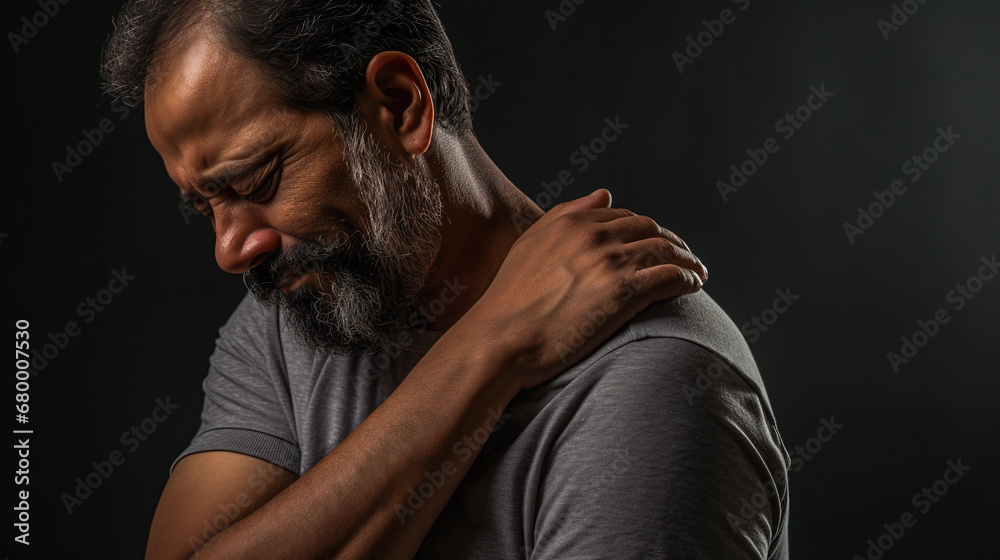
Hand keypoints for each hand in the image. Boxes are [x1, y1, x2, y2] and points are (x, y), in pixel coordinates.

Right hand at [459, 189, 707, 388]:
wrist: (502, 340)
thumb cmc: (509, 301)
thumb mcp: (530, 244)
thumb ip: (567, 214)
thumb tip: (604, 194)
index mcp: (573, 222)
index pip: (624, 216)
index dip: (644, 229)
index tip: (654, 242)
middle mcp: (595, 236)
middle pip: (650, 229)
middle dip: (672, 241)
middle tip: (682, 257)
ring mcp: (612, 263)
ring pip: (666, 251)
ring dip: (687, 260)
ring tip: (696, 272)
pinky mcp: (626, 294)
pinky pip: (671, 277)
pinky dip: (687, 279)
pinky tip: (693, 286)